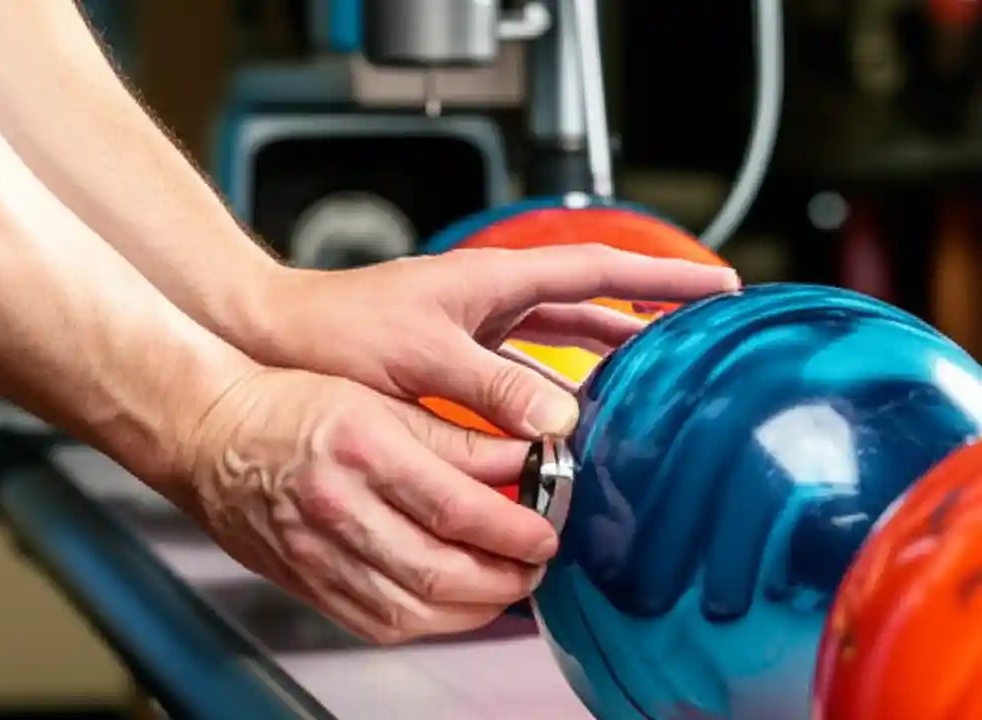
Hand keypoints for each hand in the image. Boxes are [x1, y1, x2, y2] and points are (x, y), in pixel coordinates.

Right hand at [172, 367, 555, 643]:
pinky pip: (376, 625)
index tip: (546, 530)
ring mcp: (315, 554)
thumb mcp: (377, 396)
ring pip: (412, 612)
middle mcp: (336, 508)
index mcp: (361, 448)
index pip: (457, 508)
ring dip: (473, 607)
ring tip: (502, 584)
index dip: (514, 529)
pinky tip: (450, 602)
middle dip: (504, 578)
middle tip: (534, 563)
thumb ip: (455, 436)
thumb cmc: (288, 403)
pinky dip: (426, 623)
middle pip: (440, 573)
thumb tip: (524, 461)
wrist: (208, 434)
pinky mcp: (305, 584)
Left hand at [244, 245, 739, 438]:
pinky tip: (568, 425)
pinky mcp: (453, 365)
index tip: (716, 288)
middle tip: (698, 339)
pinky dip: (551, 397)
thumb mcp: (420, 356)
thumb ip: (490, 388)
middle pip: (587, 305)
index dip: (658, 280)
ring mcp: (474, 332)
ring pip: (557, 344)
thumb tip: (562, 420)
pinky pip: (520, 379)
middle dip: (643, 319)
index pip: (596, 270)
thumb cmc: (337, 332)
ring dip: (601, 362)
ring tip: (649, 386)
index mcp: (492, 279)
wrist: (278, 340)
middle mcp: (490, 300)